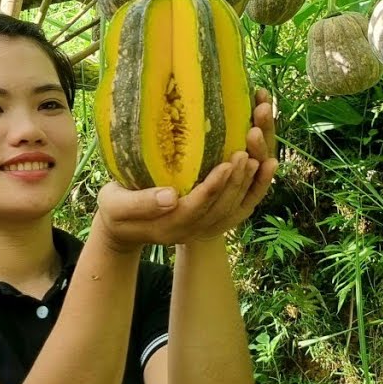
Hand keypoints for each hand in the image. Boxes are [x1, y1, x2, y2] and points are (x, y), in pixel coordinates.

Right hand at [94, 88, 277, 248]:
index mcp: (169, 227)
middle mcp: (191, 231)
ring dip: (249, 184)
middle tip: (248, 152)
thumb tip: (170, 196)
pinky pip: (239, 208)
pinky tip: (267, 166)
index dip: (214, 186)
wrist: (123, 228)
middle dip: (237, 181)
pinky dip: (255, 189)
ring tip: (261, 155)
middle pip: (221, 208)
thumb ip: (141, 203)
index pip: (197, 206)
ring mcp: (203, 228)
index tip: (227, 163)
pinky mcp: (211, 220)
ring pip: (234, 208)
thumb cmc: (115, 210)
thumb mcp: (116, 205)